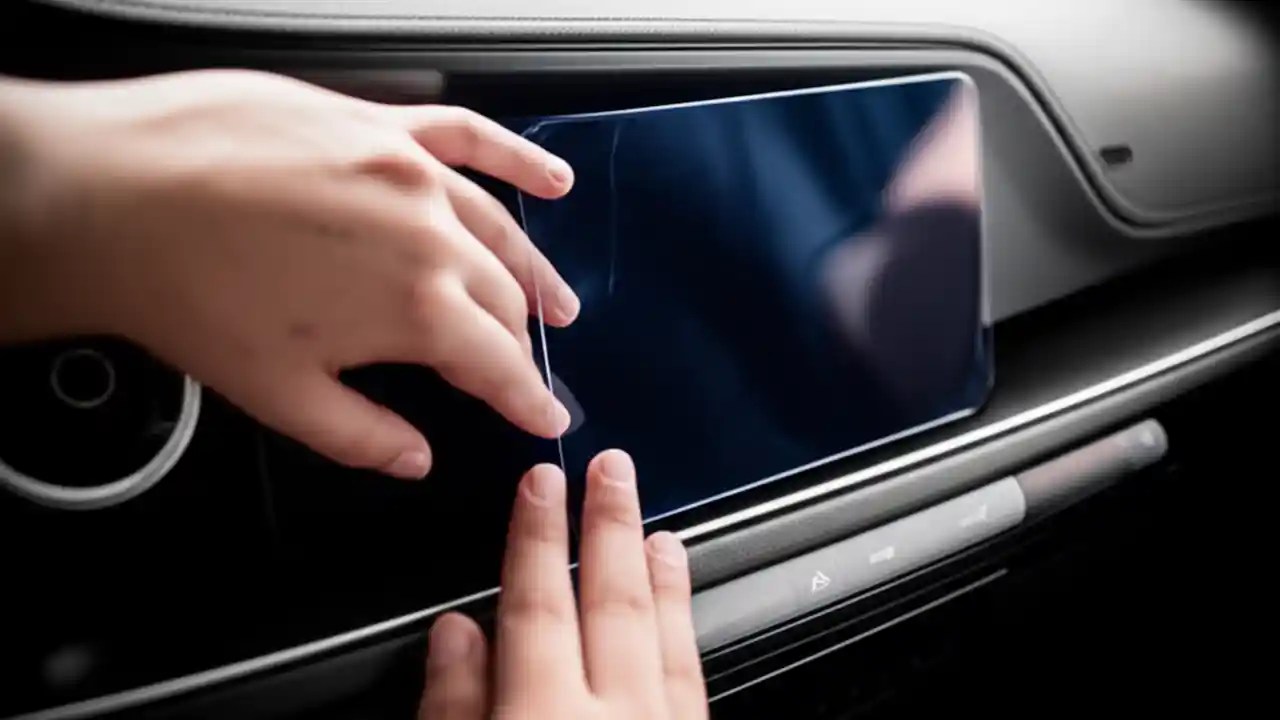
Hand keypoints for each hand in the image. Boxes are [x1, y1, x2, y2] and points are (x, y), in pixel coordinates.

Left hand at [0, 70, 580, 477]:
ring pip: (499, 231)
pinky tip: (550, 179)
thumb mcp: (279, 395)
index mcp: (416, 309)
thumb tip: (415, 459)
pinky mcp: (382, 126)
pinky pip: (470, 137)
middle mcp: (432, 235)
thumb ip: (363, 436)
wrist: (119, 196)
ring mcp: (412, 172)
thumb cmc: (190, 294)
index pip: (500, 364)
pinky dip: (518, 159)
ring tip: (556, 302)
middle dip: (518, 343)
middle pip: (503, 300)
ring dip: (534, 273)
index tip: (546, 415)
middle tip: (519, 367)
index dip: (529, 398)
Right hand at [418, 450, 707, 718]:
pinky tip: (682, 617)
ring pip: (666, 637)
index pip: (539, 605)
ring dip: (659, 578)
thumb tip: (456, 633)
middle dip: (610, 528)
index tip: (542, 480)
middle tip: (613, 468)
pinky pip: (693, 678)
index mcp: (542, 715)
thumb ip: (453, 709)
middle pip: (613, 604)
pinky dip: (685, 635)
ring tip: (654, 529)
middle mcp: (616, 716)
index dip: (538, 538)